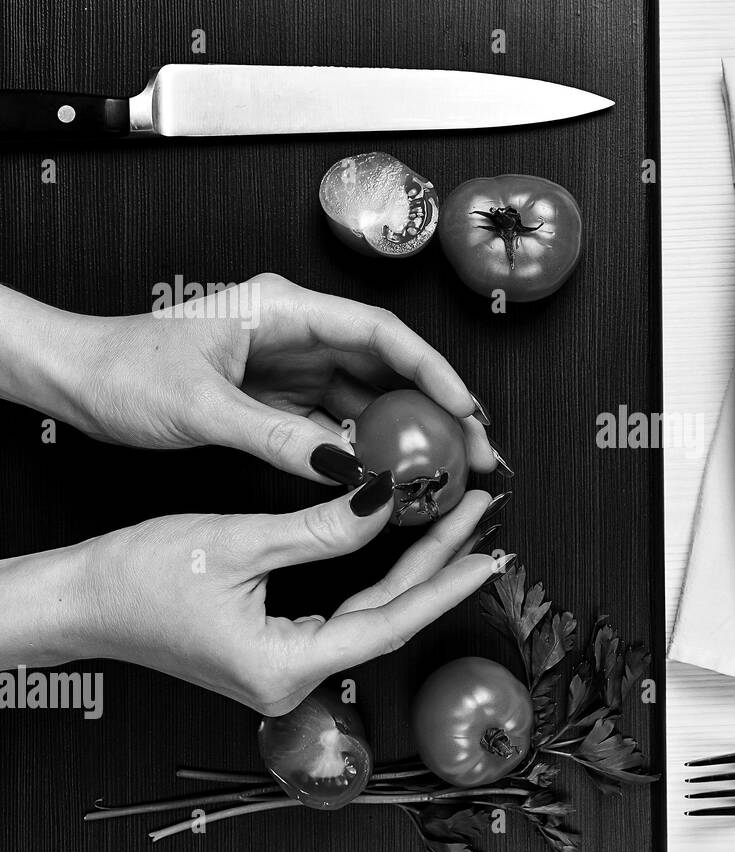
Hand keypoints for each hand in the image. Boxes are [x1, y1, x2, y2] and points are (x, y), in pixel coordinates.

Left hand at [45, 273, 500, 480]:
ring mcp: (291, 363)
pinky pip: (338, 421)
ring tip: (442, 470)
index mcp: (284, 307)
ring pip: (369, 396)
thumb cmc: (122, 367)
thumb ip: (276, 437)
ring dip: (406, 433)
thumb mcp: (200, 406)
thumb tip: (345, 468)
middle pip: (388, 366)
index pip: (381, 332)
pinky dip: (365, 449)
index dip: (433, 371)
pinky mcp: (280, 395)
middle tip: (473, 452)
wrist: (75, 377)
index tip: (465, 410)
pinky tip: (387, 475)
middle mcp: (297, 330)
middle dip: (436, 408)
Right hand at [71, 483, 510, 713]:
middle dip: (436, 563)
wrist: (79, 601)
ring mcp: (285, 669)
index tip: (486, 550)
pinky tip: (401, 549)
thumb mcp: (237, 542)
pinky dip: (374, 579)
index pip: (390, 624)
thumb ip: (320, 529)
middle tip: (479, 516)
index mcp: (285, 667)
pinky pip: (342, 614)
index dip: (444, 584)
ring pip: (368, 614)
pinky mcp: (276, 651)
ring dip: (411, 568)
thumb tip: (383, 503)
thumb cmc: (137, 578)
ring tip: (453, 523)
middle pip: (387, 617)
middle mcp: (292, 679)